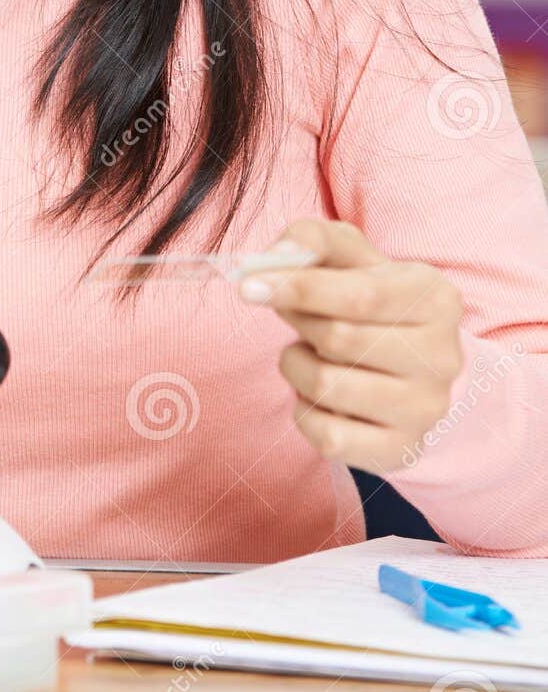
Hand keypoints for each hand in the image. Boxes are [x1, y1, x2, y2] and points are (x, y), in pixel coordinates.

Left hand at [240, 218, 463, 475]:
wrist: (410, 369)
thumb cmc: (371, 301)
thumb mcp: (352, 258)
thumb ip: (313, 240)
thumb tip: (270, 260)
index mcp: (437, 299)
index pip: (362, 296)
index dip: (300, 287)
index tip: (249, 285)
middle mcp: (442, 357)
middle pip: (339, 338)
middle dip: (299, 322)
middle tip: (292, 313)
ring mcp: (424, 410)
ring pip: (326, 387)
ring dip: (295, 364)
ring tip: (309, 352)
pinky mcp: (399, 451)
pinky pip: (325, 434)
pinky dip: (303, 409)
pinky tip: (318, 393)